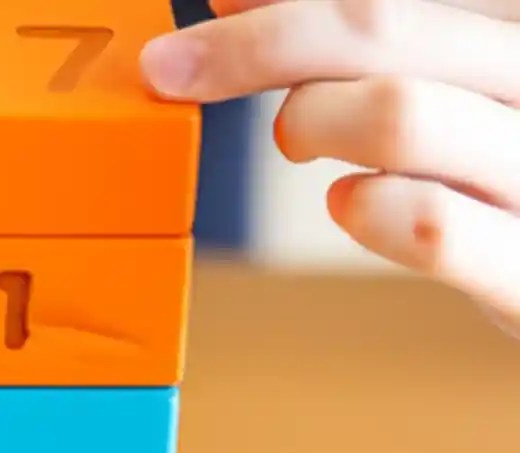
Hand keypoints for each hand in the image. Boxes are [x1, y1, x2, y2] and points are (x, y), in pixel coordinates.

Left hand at [140, 0, 519, 331]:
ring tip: (296, 137)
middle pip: (380, 25)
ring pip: (397, 115)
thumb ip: (362, 33)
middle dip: (258, 45)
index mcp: (514, 21)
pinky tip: (348, 203)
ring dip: (310, 121)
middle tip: (172, 68)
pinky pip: (428, 225)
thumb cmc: (504, 162)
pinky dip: (363, 209)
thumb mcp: (451, 75)